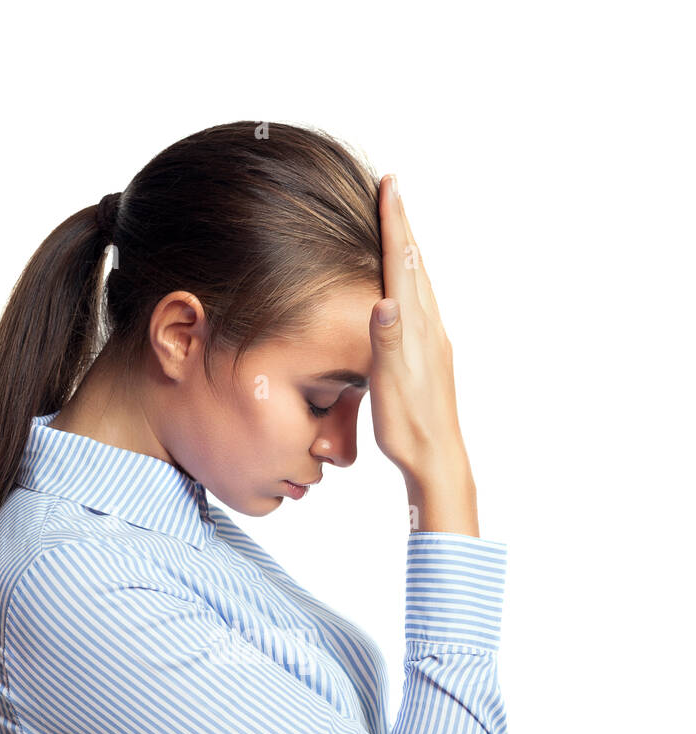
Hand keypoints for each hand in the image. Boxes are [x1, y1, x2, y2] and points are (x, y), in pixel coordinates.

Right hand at [369, 173, 471, 486]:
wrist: (437, 458)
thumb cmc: (409, 427)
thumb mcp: (391, 385)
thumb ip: (388, 340)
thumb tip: (386, 301)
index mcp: (416, 328)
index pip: (402, 265)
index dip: (394, 224)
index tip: (390, 186)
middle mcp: (429, 328)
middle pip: (414, 265)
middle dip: (401, 226)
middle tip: (392, 191)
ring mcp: (433, 342)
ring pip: (419, 283)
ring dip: (408, 252)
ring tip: (398, 230)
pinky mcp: (431, 357)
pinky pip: (420, 305)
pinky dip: (411, 282)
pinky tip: (408, 291)